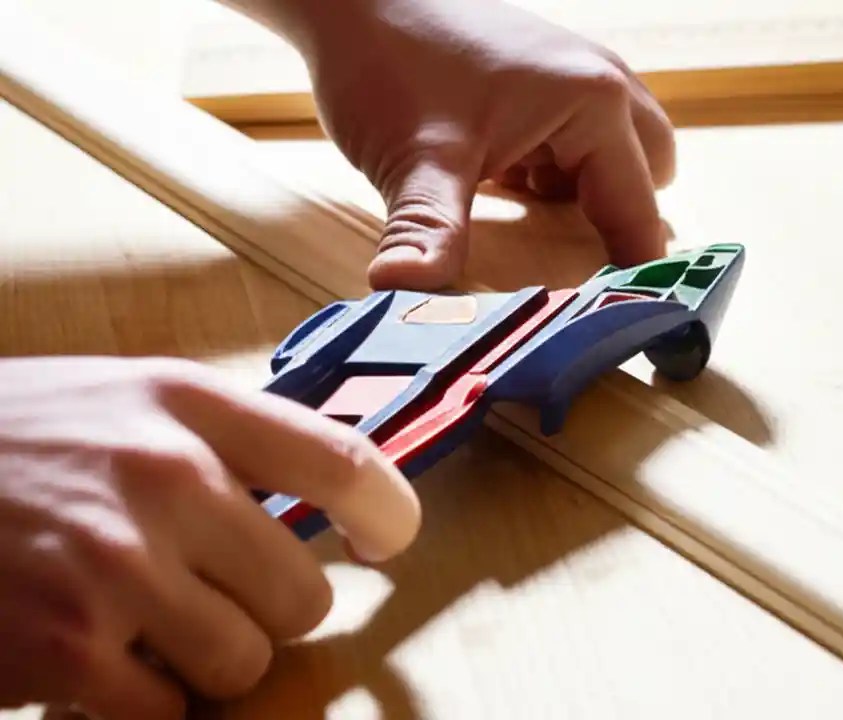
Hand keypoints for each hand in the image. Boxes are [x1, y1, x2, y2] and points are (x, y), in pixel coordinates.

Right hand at [0, 357, 419, 718]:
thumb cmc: (11, 441)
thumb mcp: (122, 400)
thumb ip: (224, 442)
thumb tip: (335, 501)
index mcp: (187, 404)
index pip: (342, 460)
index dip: (388, 515)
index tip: (386, 544)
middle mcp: (165, 475)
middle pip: (302, 595)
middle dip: (264, 611)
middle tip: (209, 595)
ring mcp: (115, 565)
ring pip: (243, 662)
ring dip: (202, 661)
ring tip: (140, 624)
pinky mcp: (64, 649)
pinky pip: (167, 712)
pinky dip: (140, 702)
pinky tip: (92, 659)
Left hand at [256, 0, 675, 289]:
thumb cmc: (390, 60)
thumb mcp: (416, 161)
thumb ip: (427, 234)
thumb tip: (404, 294)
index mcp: (593, 104)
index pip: (641, 213)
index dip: (633, 275)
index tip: (618, 323)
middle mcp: (602, 83)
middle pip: (650, 180)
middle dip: (616, 224)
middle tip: (566, 262)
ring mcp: (577, 73)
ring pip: (621, 155)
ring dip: (588, 194)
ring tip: (527, 208)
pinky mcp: (548, 75)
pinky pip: (582, 136)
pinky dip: (559, 169)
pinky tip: (506, 179)